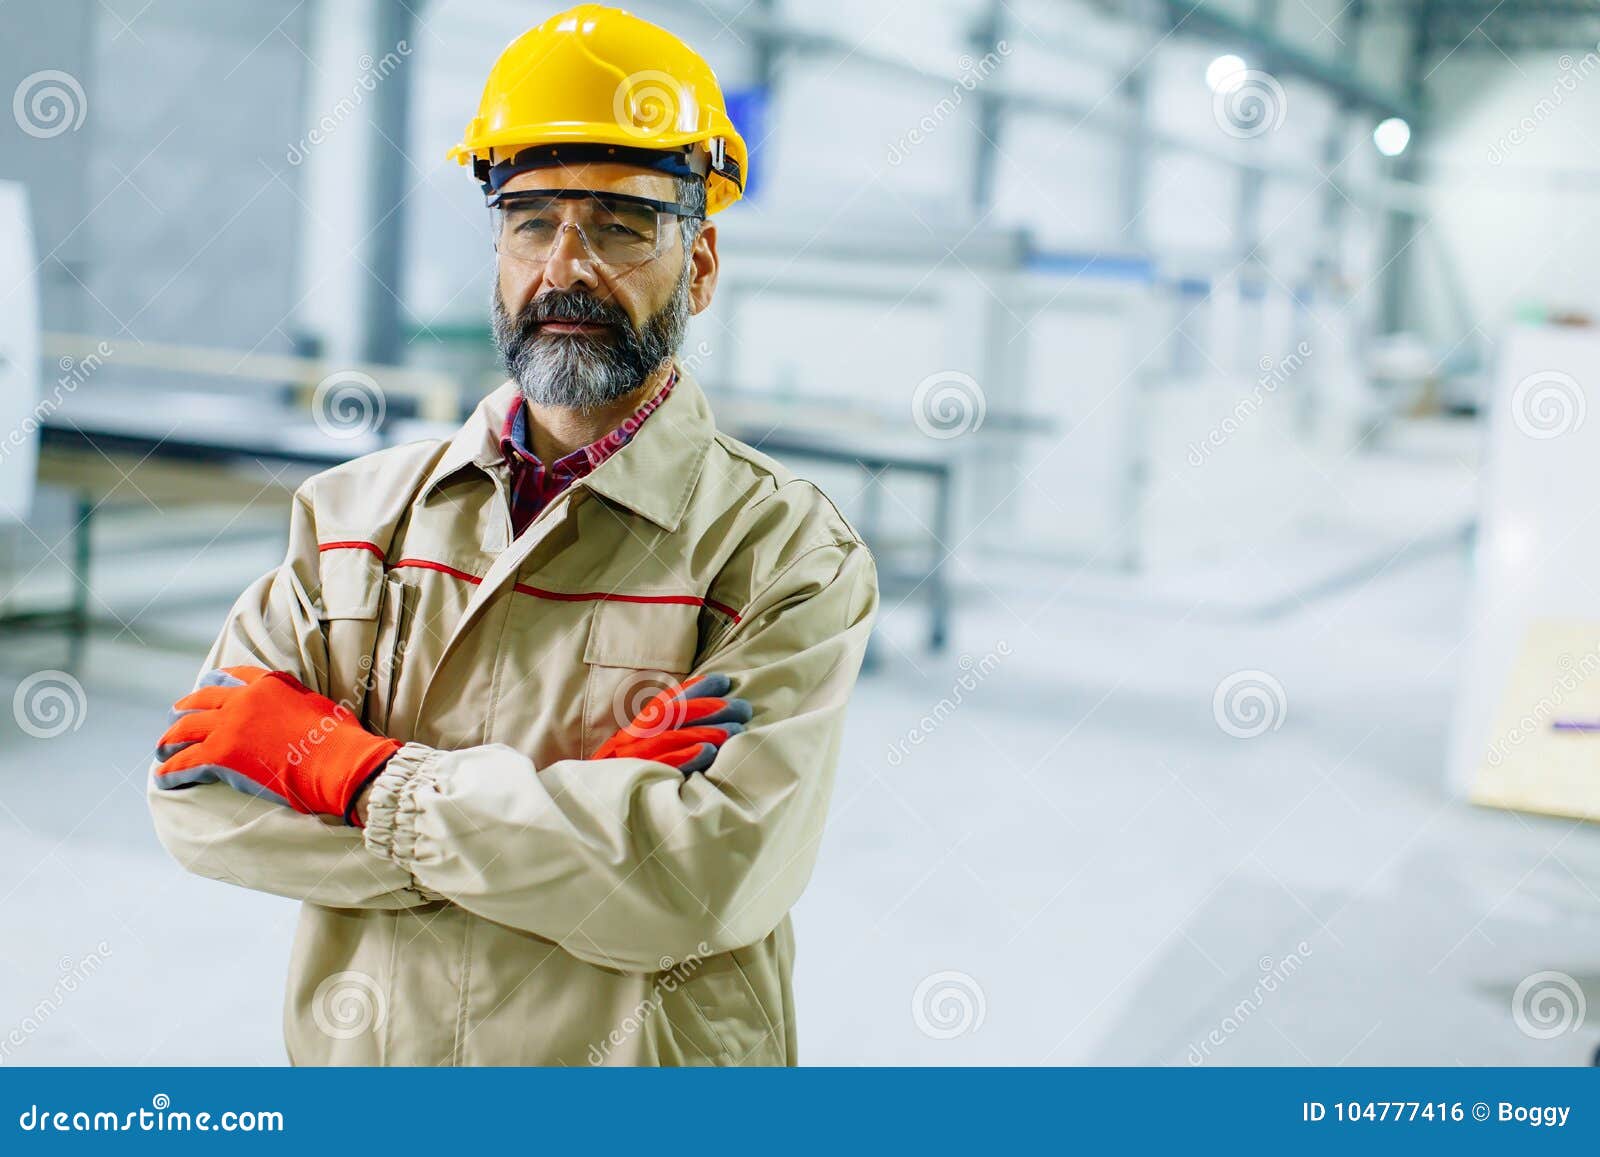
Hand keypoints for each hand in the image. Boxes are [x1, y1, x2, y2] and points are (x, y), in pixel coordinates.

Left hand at [154, 666, 400, 823]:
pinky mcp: (220, 757)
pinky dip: (170, 772)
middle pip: (201, 700)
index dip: (215, 681)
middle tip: (175, 717)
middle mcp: (243, 700)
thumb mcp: (318, 705)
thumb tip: (293, 706)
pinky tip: (162, 779)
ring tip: (162, 749)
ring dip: (169, 740)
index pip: (234, 676)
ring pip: (184, 730)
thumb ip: (296, 699)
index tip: (205, 683)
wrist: (340, 763)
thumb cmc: (340, 740)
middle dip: (184, 709)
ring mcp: (229, 727)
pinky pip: (183, 764)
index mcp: (268, 685)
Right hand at [592, 673, 751, 772]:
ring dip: (706, 731)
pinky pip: (663, 766)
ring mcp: (631, 759)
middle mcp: (631, 739)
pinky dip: (686, 756)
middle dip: (711, 708)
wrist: (588, 810)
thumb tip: (704, 718)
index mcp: (634, 730)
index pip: (667, 700)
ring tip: (736, 730)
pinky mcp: (635, 781)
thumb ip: (665, 736)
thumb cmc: (624, 782)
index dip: (695, 688)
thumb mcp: (639, 754)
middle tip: (742, 708)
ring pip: (672, 737)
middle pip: (674, 715)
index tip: (723, 681)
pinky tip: (709, 753)